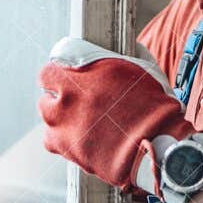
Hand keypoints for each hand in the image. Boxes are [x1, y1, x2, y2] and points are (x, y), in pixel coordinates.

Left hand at [38, 55, 191, 193]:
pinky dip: (66, 139)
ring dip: (61, 118)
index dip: (60, 73)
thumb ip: (110, 59)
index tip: (69, 76)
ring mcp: (62, 131)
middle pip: (47, 97)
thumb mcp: (134, 68)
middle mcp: (63, 105)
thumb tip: (105, 51)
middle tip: (80, 99)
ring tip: (83, 120)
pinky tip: (85, 136)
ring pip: (50, 120)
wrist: (156, 146)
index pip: (49, 71)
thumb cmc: (150, 106)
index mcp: (76, 80)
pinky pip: (57, 142)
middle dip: (60, 97)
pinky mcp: (68, 152)